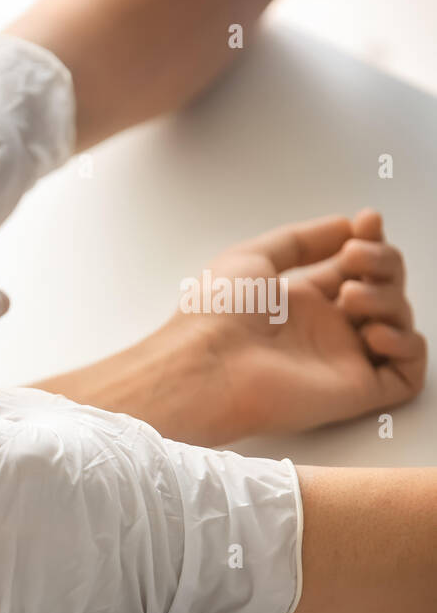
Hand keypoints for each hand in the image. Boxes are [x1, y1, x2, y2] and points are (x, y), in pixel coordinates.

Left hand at [174, 209, 424, 440]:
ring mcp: (341, 360)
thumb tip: (344, 226)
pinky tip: (373, 332)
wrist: (207, 365)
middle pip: (383, 289)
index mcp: (299, 301)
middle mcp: (323, 330)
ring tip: (350, 296)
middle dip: (383, 262)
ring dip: (388, 298)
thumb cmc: (215, 316)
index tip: (367, 221)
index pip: (355, 268)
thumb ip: (301, 239)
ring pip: (398, 322)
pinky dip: (406, 345)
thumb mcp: (252, 257)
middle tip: (355, 257)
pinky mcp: (355, 391)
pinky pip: (406, 373)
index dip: (370, 242)